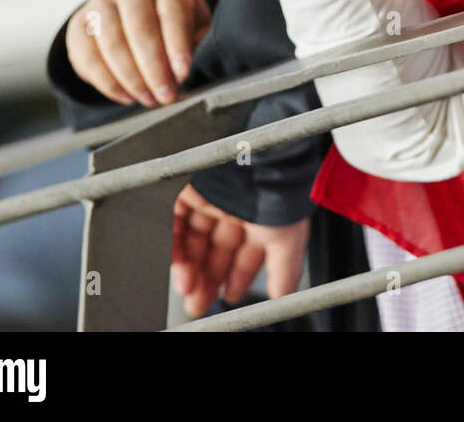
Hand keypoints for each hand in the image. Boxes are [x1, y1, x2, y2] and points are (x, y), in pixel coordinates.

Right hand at [66, 0, 210, 105]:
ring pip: (112, 44)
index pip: (172, 10)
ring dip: (131, 79)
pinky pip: (88, 57)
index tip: (182, 73)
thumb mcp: (194, 24)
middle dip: (154, 69)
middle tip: (164, 95)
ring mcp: (101, 1)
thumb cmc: (172, 21)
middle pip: (140, 29)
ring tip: (148, 98)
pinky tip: (126, 95)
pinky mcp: (79, 21)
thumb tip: (179, 70)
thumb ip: (193, 40)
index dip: (177, 44)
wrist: (134, 11)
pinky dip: (108, 82)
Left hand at [171, 184, 308, 317]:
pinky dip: (175, 249)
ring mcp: (211, 199)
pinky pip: (175, 223)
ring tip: (188, 288)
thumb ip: (285, 271)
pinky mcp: (187, 191)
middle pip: (216, 250)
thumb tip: (283, 296)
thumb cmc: (279, 191)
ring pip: (195, 240)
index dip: (237, 278)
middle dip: (207, 279)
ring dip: (189, 268)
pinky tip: (179, 269)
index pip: (245, 254)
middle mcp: (235, 209)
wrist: (261, 161)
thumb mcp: (288, 239)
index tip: (228, 297)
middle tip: (199, 302)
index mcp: (260, 218)